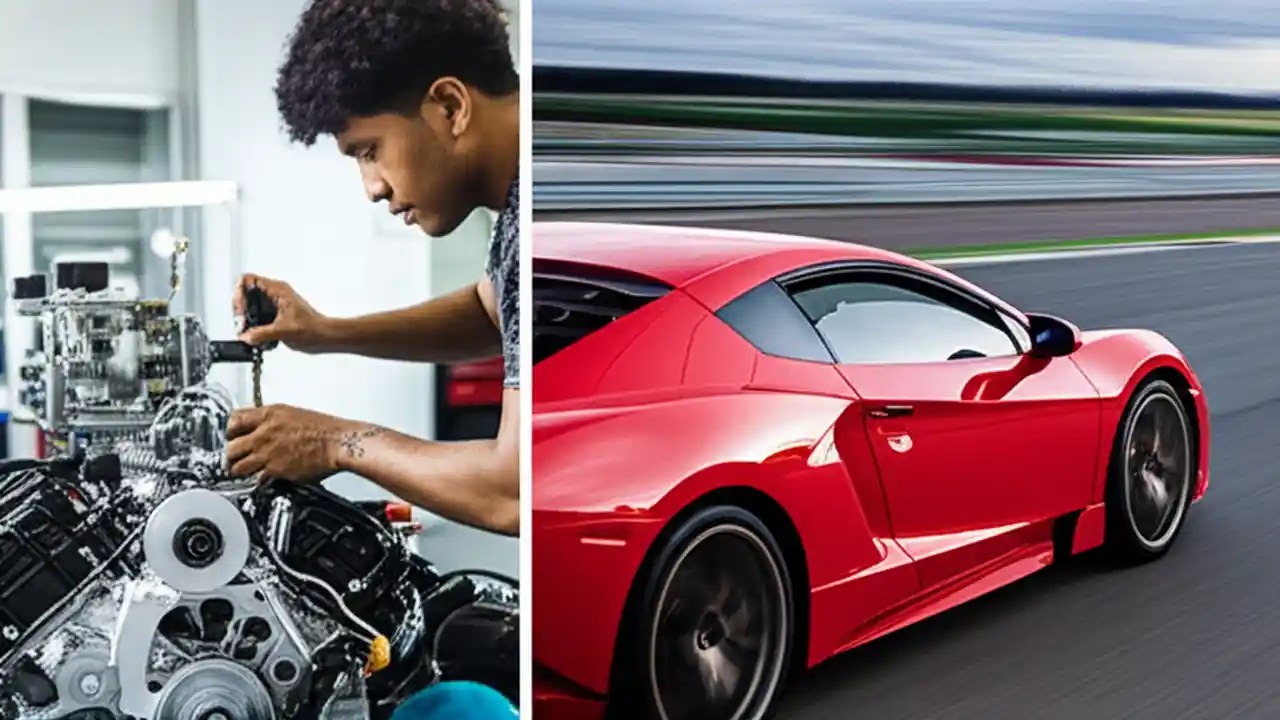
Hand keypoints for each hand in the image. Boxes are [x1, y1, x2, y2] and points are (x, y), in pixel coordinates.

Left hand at [226, 404, 354, 483]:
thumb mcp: (294, 414)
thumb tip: (264, 429)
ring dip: (238, 469)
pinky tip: (260, 479)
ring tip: (241, 472)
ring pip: (237, 465)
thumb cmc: (323, 429)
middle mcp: (264, 432)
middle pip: (231, 445)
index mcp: (269, 414)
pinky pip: (255, 478)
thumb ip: (274, 422)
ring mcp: (267, 452)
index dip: (230, 430)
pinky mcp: (274, 470)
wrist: (338, 443)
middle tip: (234, 457)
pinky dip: (256, 480)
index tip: (231, 435)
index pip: (234, 420)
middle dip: (231, 453)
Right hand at [233, 274, 331, 352]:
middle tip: (241, 323)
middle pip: (246, 293)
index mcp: (278, 290)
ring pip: (250, 306)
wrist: (324, 337)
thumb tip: (246, 336)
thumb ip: (262, 334)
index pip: (249, 280)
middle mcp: (275, 295)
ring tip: (246, 331)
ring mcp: (274, 306)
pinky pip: (256, 317)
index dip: (239, 293)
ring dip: (245, 319)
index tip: (240, 310)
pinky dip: (252, 326)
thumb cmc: (313, 328)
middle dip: (240, 309)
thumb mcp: (284, 330)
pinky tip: (254, 336)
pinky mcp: (275, 317)